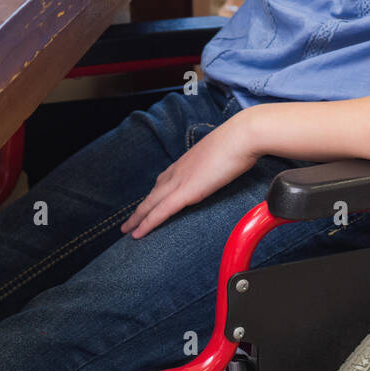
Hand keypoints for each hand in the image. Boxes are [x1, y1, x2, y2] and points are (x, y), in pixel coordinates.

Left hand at [120, 112, 258, 238]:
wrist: (242, 136)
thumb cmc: (239, 142)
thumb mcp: (225, 153)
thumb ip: (219, 162)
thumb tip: (225, 165)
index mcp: (187, 161)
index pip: (164, 179)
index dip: (154, 193)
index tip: (147, 202)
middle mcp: (178, 170)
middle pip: (153, 194)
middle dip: (140, 209)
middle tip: (128, 222)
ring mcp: (180, 180)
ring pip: (150, 204)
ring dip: (137, 218)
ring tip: (127, 230)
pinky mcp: (185, 192)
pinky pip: (160, 212)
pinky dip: (146, 223)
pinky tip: (137, 234)